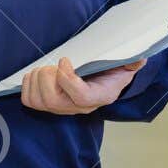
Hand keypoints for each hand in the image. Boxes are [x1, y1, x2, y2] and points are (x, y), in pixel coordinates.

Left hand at [20, 56, 145, 114]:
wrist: (101, 80)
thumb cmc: (111, 71)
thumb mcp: (125, 65)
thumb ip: (132, 62)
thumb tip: (139, 59)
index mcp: (100, 96)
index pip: (81, 96)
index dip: (67, 79)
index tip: (64, 60)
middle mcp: (79, 107)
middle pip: (53, 101)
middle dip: (46, 78)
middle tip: (52, 65)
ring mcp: (62, 108)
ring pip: (39, 101)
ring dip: (36, 80)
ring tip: (45, 69)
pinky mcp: (47, 105)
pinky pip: (30, 101)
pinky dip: (27, 85)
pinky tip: (36, 74)